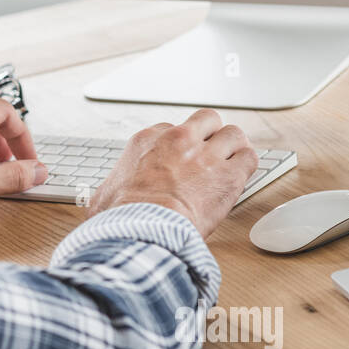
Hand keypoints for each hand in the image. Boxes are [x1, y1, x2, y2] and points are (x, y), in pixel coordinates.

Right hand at [87, 109, 257, 238]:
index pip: (172, 129)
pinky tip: (241, 175)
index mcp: (147, 141)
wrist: (145, 229)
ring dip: (233, 147)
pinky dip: (247, 165)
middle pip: (207, 120)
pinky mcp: (229, 175)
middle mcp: (179, 140)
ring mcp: (206, 155)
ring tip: (231, 161)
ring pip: (233, 133)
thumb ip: (108, 191)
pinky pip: (249, 157)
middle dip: (211, 134)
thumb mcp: (103, 196)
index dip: (180, 146)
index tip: (181, 161)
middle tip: (212, 152)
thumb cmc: (122, 216)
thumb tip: (99, 203)